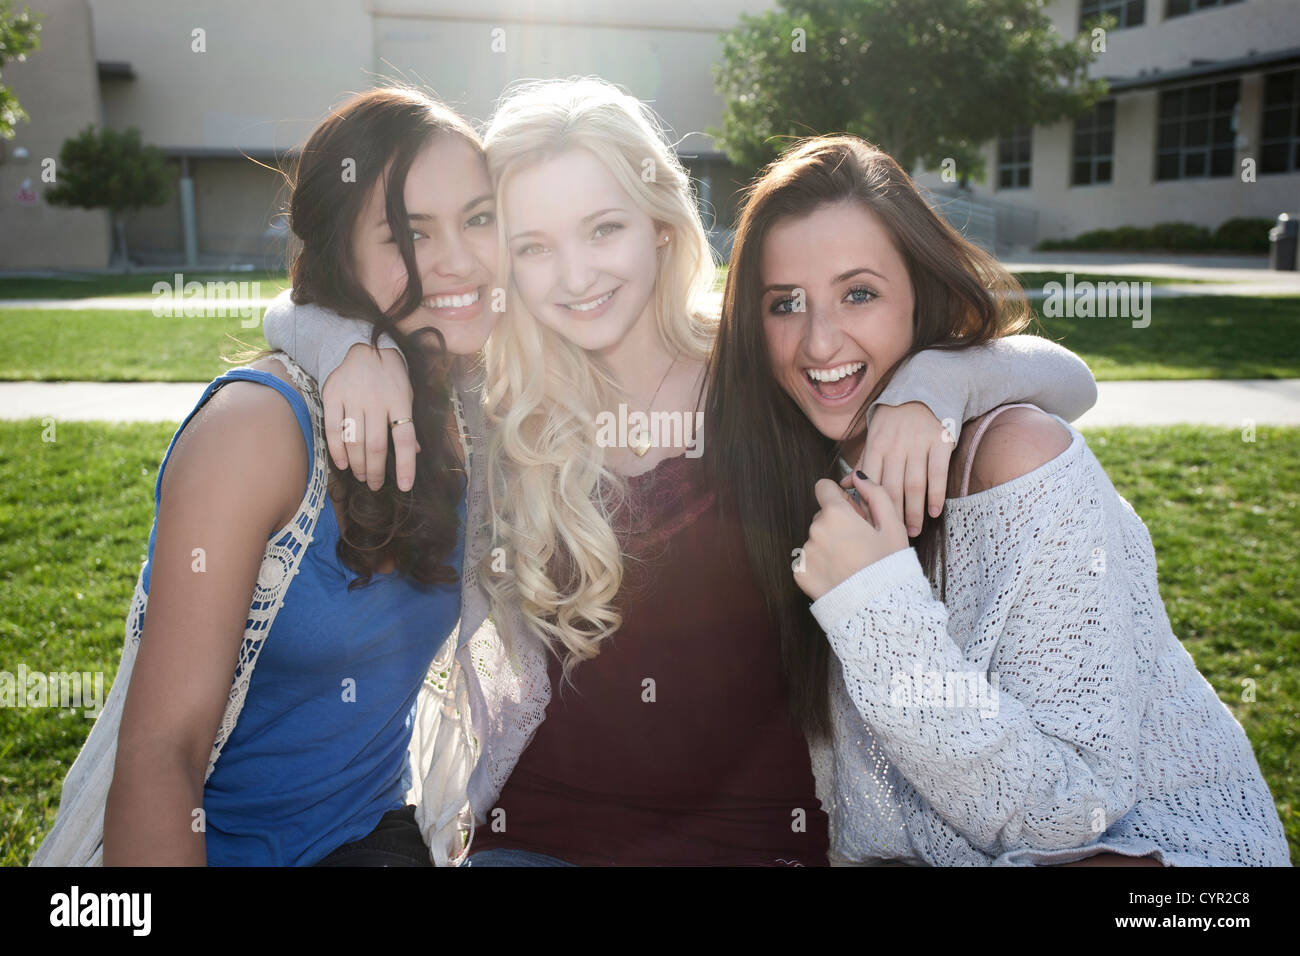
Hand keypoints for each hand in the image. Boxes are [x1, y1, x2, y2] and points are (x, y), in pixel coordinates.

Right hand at [321, 343, 417, 491]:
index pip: (405, 439)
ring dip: (358, 465)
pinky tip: (342, 464)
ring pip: (354, 441)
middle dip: (376, 471)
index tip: (406, 486)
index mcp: (399, 401)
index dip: (406, 465)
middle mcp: (376, 400)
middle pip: (376, 446)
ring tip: (362, 476)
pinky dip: (336, 450)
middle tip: (376, 484)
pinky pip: (332, 429)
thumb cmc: (390, 376)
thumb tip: (414, 451)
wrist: (364, 345)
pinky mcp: (332, 395)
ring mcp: (353, 398)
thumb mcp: (406, 395)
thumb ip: (408, 422)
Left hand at [796, 474, 909, 601]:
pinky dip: (820, 566)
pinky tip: (839, 575)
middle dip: (837, 525)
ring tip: (851, 564)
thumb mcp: (893, 525)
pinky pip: (808, 561)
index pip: (823, 487)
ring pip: (816, 539)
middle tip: (859, 544)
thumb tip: (858, 477)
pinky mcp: (800, 572)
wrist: (878, 607)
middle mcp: (815, 529)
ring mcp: (805, 552)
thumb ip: (876, 494)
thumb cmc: (888, 565)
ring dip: (829, 546)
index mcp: (835, 513)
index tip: (851, 512)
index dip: (839, 497)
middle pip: (822, 516)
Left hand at [853, 401, 954, 537]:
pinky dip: (936, 494)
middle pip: (891, 487)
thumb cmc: (895, 421)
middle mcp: (896, 445)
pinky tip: (935, 512)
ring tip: (913, 531)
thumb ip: (864, 462)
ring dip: (913, 511)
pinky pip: (938, 473)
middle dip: (892, 515)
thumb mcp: (876, 437)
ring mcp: (918, 444)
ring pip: (914, 484)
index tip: (870, 527)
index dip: (870, 506)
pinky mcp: (941, 442)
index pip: (870, 481)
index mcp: (876, 445)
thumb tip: (844, 485)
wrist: (925, 390)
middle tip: (894, 538)